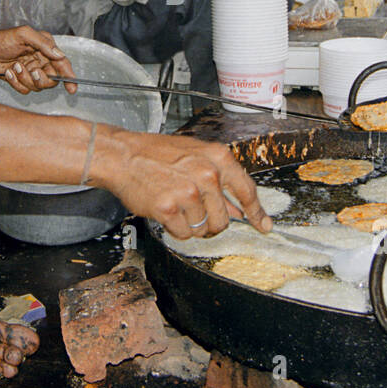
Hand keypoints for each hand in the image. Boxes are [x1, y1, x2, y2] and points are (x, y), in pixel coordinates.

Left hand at [0, 26, 75, 93]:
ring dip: (25, 79)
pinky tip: (8, 72)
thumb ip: (43, 44)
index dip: (69, 76)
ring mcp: (30, 71)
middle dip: (42, 79)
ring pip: (38, 86)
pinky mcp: (20, 80)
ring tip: (14, 67)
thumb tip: (60, 55)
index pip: (62, 64)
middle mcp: (40, 60)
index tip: (72, 87)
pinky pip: (25, 90)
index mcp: (44, 48)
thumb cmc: (0, 40)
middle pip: (52, 79)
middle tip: (33, 71)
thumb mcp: (24, 35)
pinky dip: (16, 83)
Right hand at [92, 129, 270, 239]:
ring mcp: (189, 192)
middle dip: (212, 222)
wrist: (122, 155)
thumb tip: (240, 209)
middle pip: (224, 218)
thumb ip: (220, 180)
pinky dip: (175, 228)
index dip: (256, 212)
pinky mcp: (170, 208)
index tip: (263, 226)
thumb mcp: (195, 155)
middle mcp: (207, 174)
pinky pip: (184, 234)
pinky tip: (165, 211)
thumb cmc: (156, 153)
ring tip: (176, 204)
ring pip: (204, 228)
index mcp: (218, 157)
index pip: (247, 190)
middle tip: (194, 212)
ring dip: (191, 224)